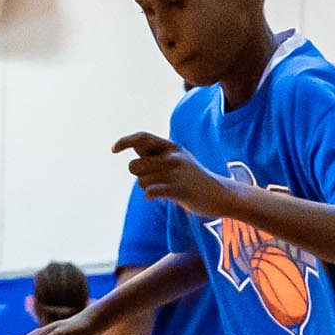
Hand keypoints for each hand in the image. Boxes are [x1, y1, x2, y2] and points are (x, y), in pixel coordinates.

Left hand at [112, 131, 233, 217]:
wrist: (221, 195)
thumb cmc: (194, 178)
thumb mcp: (178, 159)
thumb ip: (155, 153)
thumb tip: (132, 144)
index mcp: (172, 147)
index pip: (142, 138)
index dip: (125, 141)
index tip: (113, 150)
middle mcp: (173, 157)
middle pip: (134, 165)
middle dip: (139, 175)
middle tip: (155, 180)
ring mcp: (177, 173)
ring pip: (141, 181)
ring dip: (147, 188)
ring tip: (165, 188)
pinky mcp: (180, 190)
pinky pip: (151, 192)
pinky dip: (151, 195)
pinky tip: (159, 196)